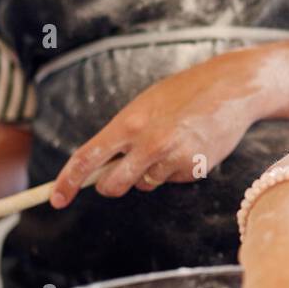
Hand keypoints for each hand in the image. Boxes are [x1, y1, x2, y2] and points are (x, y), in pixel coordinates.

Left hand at [49, 48, 271, 205]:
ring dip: (150, 172)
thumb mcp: (146, 104)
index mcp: (130, 123)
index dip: (67, 181)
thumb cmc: (185, 92)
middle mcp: (149, 144)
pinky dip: (175, 170)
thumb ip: (125, 133)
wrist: (232, 88)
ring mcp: (173, 159)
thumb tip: (101, 165)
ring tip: (172, 141)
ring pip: (145, 183)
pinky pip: (172, 180)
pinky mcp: (194, 170)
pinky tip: (190, 146)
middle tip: (119, 173)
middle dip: (111, 185)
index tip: (56, 199)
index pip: (87, 158)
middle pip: (113, 185)